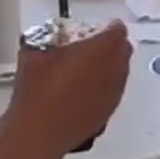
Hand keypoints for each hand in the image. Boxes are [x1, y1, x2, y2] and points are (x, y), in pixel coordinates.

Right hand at [6, 20, 131, 157]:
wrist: (39, 131)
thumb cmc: (38, 87)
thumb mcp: (36, 49)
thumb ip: (49, 36)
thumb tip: (52, 36)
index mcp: (103, 48)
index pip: (118, 29)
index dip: (108, 27)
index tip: (96, 29)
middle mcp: (115, 69)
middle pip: (123, 50)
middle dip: (111, 45)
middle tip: (90, 47)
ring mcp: (114, 93)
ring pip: (120, 72)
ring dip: (107, 67)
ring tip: (84, 70)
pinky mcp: (108, 113)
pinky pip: (112, 92)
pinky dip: (102, 87)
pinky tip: (82, 91)